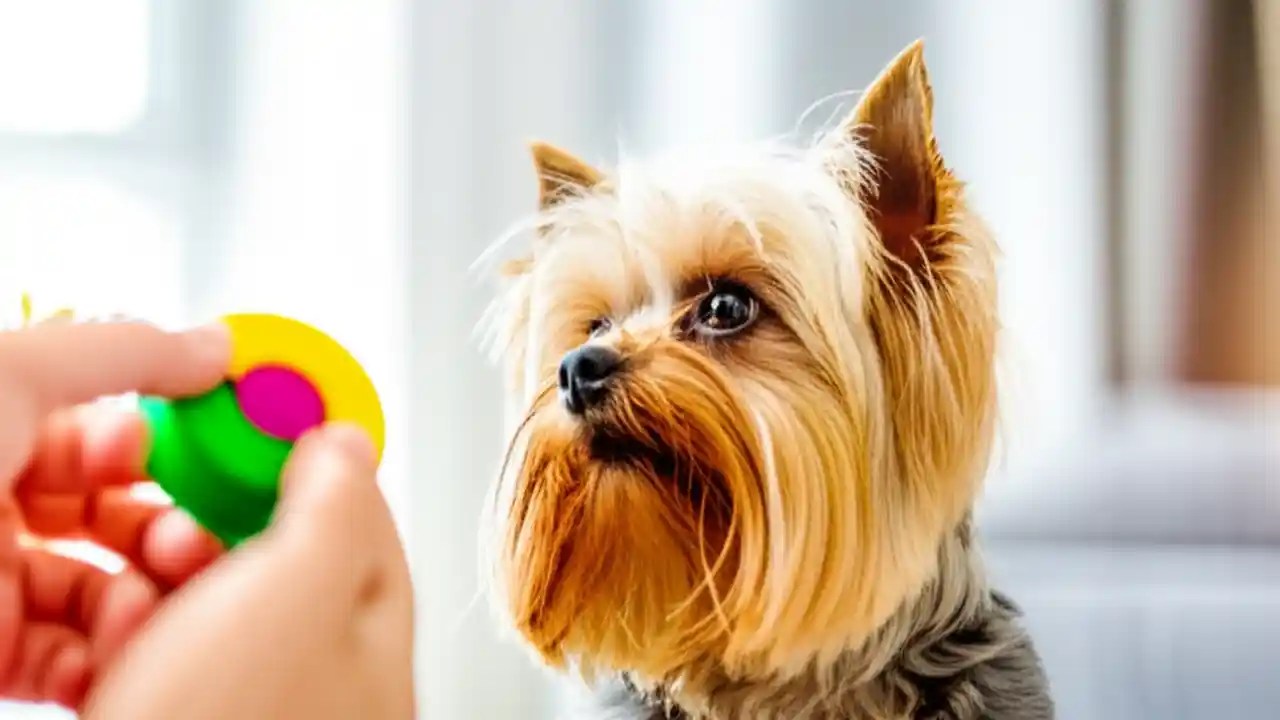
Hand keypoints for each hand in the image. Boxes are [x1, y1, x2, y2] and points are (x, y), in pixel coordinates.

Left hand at [0, 321, 230, 706]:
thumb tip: (215, 343)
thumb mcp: (10, 373)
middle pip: (117, 520)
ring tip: (162, 588)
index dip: (163, 447)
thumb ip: (126, 353)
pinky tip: (129, 638)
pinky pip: (75, 662)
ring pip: (107, 592)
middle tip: (195, 534)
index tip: (215, 454)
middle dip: (171, 525)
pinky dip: (113, 655)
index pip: (105, 439)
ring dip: (152, 592)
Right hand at [82, 424, 415, 718]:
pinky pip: (152, 644)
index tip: (262, 419)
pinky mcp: (177, 712)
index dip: (314, 457)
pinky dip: (124, 626)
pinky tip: (110, 638)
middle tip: (176, 522)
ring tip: (139, 592)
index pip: (365, 520)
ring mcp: (250, 701)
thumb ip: (336, 508)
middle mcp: (321, 676)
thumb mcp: (301, 592)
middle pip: (276, 556)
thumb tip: (348, 441)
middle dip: (213, 521)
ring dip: (160, 573)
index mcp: (376, 642)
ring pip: (203, 598)